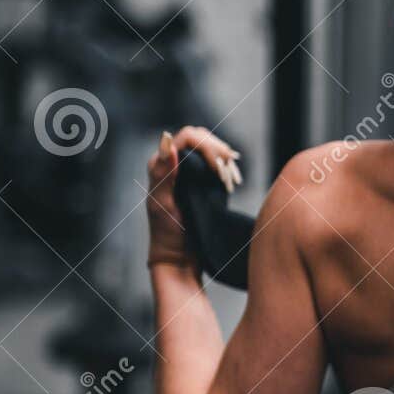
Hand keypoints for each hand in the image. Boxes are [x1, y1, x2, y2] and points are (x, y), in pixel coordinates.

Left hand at [146, 126, 240, 270]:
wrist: (179, 256)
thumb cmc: (166, 232)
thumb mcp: (162, 202)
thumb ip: (164, 172)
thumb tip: (167, 140)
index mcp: (161, 163)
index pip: (188, 137)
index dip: (207, 146)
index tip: (218, 167)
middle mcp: (173, 163)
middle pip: (201, 137)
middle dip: (218, 150)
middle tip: (229, 172)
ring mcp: (188, 172)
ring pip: (210, 148)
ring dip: (225, 159)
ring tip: (231, 180)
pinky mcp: (200, 182)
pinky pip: (216, 163)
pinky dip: (227, 168)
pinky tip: (231, 181)